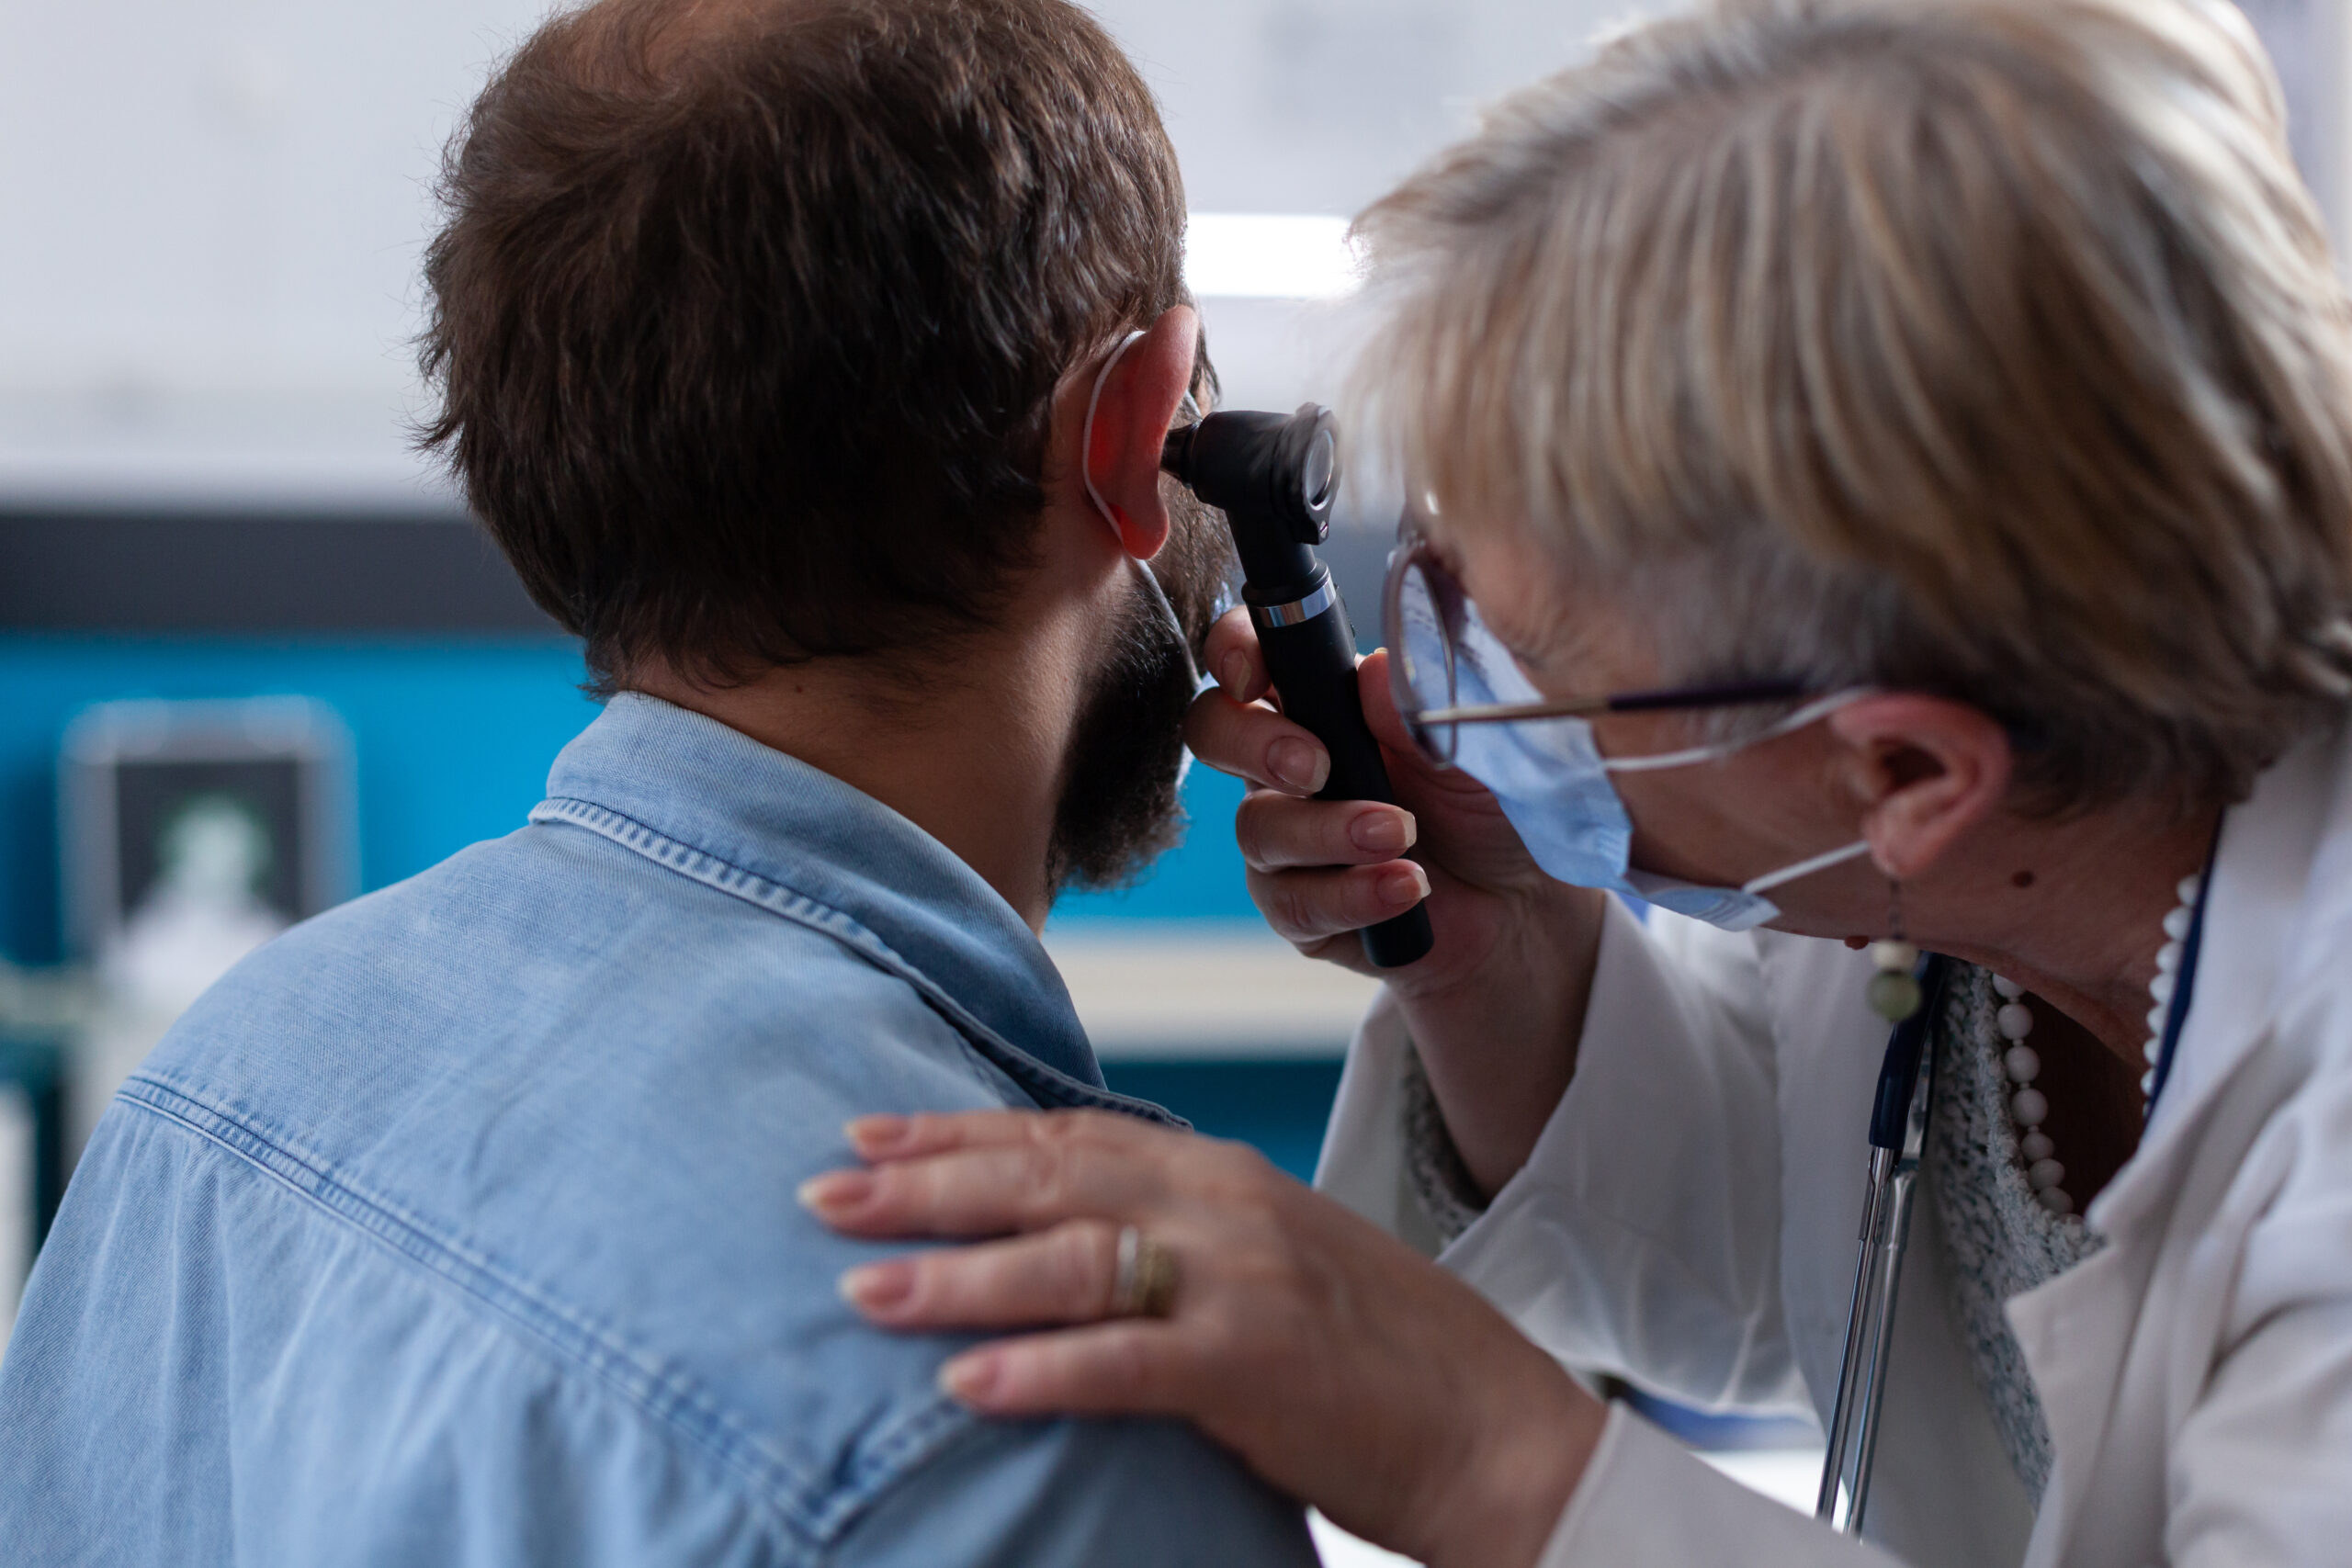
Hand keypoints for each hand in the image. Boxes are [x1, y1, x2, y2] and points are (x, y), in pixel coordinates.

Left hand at [803, 1109, 1604, 1567]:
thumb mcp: (1266, 1264)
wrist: (1498, 1428)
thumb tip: (1054, 1246)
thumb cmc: (1372, 1356)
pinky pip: (1124, 1359)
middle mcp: (1224, 1202)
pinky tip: (961, 1385)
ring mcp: (1242, 1277)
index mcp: (1220, 1173)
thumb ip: (1169, 1241)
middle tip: (822, 1192)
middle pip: (1047, 1176)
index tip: (865, 1134)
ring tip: (858, 1289)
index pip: (1065, 1136)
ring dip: (955, 1275)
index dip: (958, 1135)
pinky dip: (1037, 1368)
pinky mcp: (1256, 1363)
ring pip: (1068, 1259)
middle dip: (925, 1184)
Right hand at [1186, 609, 1608, 1192]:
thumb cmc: (1490, 802)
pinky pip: (1293, 903)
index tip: (1253, 672)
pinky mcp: (1300, 908)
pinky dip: (1351, 894)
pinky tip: (1406, 887)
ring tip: (1401, 836)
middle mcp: (1286, 761)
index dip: (1234, 652)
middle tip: (1316, 767)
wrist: (1522, 901)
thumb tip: (1375, 673)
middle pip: (1213, 731)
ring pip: (1258, 827)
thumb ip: (1417, 708)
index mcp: (1322, 700)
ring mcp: (1286, 836)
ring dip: (1328, 831)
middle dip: (1253, 744)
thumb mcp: (1472, 743)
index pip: (1249, 656)